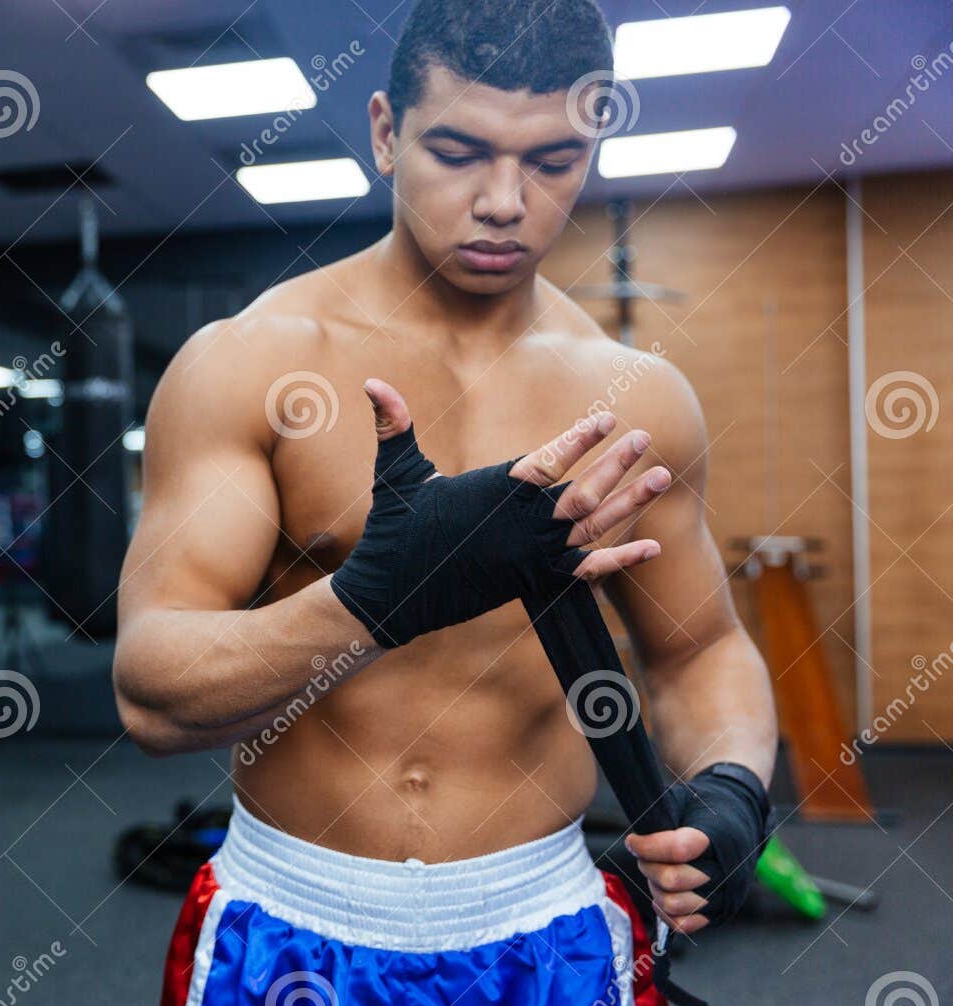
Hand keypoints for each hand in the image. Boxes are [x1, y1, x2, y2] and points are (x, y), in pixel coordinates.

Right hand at [330, 379, 673, 649]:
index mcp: (492, 492)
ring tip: (662, 477)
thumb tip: (371, 382)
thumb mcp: (396, 473)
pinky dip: (620, 558)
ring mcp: (529, 555)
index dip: (580, 440)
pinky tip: (651, 547)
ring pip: (591, 526)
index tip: (606, 419)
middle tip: (645, 439)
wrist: (391, 594)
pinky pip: (586, 569)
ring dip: (630, 501)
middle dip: (617, 463)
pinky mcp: (532, 581)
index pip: (547, 461)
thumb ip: (394, 425)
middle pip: (581, 491)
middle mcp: (518, 523)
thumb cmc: (394, 531)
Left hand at [625, 763, 773, 933]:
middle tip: (646, 854)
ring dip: (656, 888)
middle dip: (649, 865)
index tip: (634, 840)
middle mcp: (725, 871)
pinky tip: (664, 890)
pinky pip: (682, 924)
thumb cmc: (704, 811)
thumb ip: (659, 816)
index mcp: (718, 838)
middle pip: (670, 880)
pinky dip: (666, 910)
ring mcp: (724, 895)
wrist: (739, 824)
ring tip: (658, 870)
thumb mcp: (682, 800)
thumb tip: (634, 838)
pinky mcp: (719, 913)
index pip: (677, 850)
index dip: (647, 846)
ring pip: (672, 904)